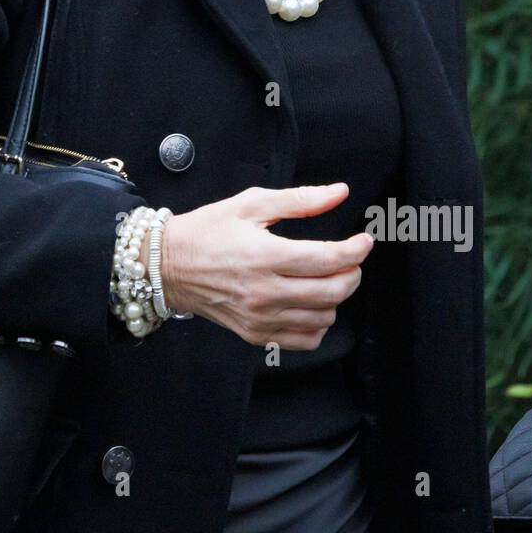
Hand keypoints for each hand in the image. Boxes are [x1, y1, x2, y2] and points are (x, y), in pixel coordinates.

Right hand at [159, 183, 371, 350]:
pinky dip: (318, 323)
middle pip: (332, 291)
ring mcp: (260, 317)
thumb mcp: (250, 203)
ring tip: (325, 277)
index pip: (327, 259)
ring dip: (335, 297)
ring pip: (323, 317)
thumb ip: (299, 199)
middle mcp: (263, 291)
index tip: (363, 240)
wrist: (168, 266)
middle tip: (349, 259)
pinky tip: (310, 303)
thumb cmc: (207, 230)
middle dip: (352, 273)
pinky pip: (305, 339)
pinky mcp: (255, 334)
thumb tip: (339, 193)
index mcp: (263, 255)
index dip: (355, 250)